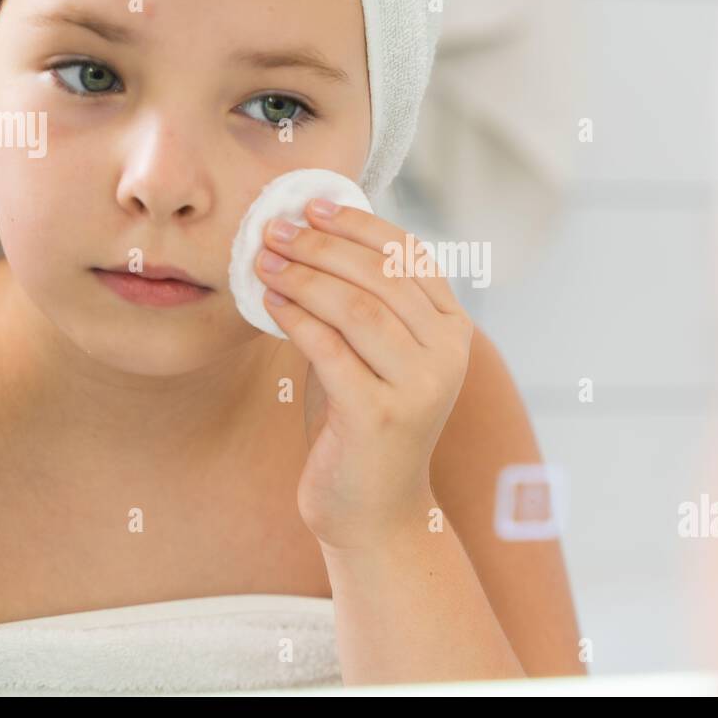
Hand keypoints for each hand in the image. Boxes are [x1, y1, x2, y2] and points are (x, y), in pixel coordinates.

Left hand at [255, 198, 472, 551]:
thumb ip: (357, 303)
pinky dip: (296, 319)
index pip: (410, 257)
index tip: (312, 206)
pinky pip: (331, 350)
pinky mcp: (381, 416)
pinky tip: (269, 303)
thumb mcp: (369, 354)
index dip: (360, 225)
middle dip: (322, 246)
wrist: (371, 511)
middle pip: (382, 277)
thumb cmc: (361, 422)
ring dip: (305, 277)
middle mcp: (448, 355)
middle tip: (274, 229)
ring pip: (358, 308)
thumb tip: (308, 236)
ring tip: (265, 261)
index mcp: (453, 330)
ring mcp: (420, 386)